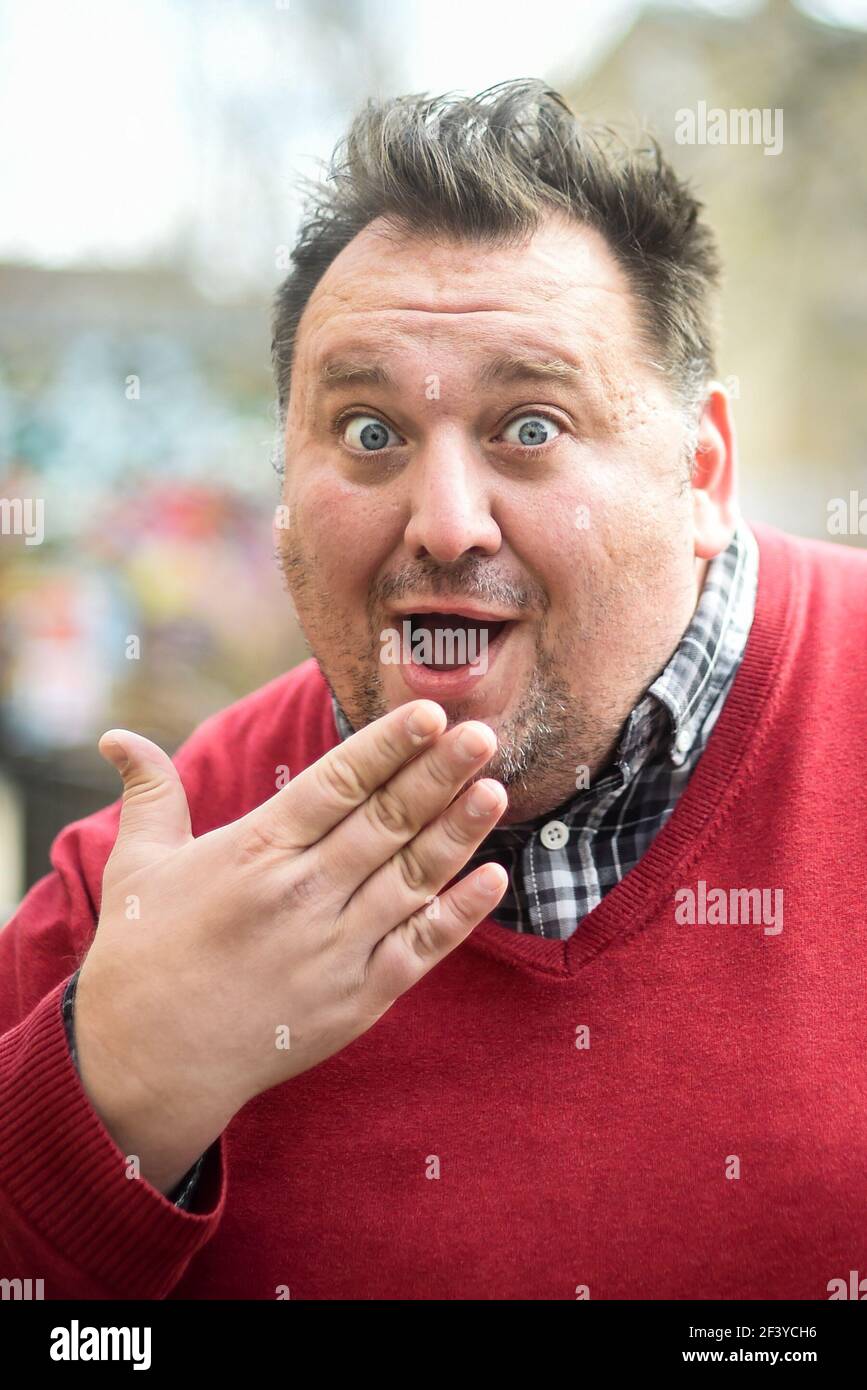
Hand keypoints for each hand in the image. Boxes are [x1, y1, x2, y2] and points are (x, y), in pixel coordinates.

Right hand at [73, 700, 506, 1192]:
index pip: (337, 784)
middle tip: (482, 734)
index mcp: (255, 852)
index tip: (431, 713)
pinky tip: (495, 876)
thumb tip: (115, 734)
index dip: (387, 746)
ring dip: (458, 833)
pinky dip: (460, 913)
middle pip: (385, 822)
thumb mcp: (138, 864)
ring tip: (494, 788)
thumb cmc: (142, 953)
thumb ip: (150, 793)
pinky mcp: (357, 999)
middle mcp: (302, 894)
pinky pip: (421, 947)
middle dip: (438, 774)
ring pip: (412, 878)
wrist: (146, 1064)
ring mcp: (335, 949)